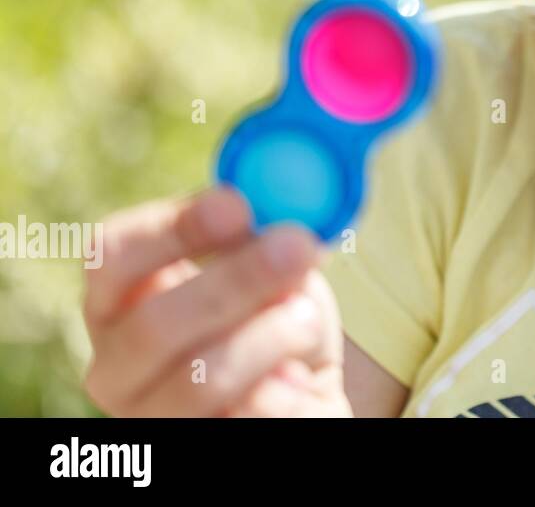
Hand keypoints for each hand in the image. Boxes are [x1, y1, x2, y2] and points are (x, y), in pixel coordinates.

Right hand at [82, 188, 351, 416]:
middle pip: (154, 324)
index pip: (111, 257)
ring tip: (305, 319)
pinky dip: (289, 390)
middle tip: (297, 246)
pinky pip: (250, 418)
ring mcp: (154, 419)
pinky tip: (299, 378)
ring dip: (272, 336)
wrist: (304, 394)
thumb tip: (290, 201)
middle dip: (236, 279)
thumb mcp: (274, 266)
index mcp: (119, 302)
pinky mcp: (201, 451)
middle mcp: (118, 367)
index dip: (172, 229)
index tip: (236, 204)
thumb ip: (269, 232)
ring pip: (203, 379)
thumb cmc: (275, 317)